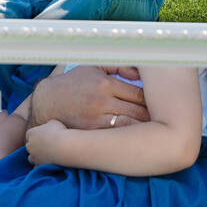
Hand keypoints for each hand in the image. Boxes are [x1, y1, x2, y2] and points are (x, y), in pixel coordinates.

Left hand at [25, 119, 68, 166]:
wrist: (63, 146)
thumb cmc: (59, 132)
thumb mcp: (54, 122)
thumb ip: (47, 125)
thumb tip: (48, 127)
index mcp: (31, 133)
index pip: (29, 134)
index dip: (36, 135)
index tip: (43, 136)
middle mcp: (29, 145)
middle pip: (29, 146)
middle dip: (35, 146)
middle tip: (45, 146)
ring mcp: (33, 156)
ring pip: (30, 158)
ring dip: (36, 157)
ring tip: (45, 156)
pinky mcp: (38, 165)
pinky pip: (36, 167)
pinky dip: (40, 166)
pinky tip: (47, 164)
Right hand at [30, 65, 150, 129]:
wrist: (44, 104)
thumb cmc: (72, 85)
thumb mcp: (92, 68)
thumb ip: (117, 66)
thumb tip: (139, 74)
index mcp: (105, 84)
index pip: (140, 94)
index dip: (153, 101)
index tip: (158, 106)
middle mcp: (102, 101)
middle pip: (139, 112)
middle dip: (153, 117)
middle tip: (162, 120)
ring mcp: (96, 119)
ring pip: (131, 126)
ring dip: (145, 130)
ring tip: (154, 131)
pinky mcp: (90, 134)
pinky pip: (117, 137)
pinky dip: (129, 139)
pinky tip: (136, 139)